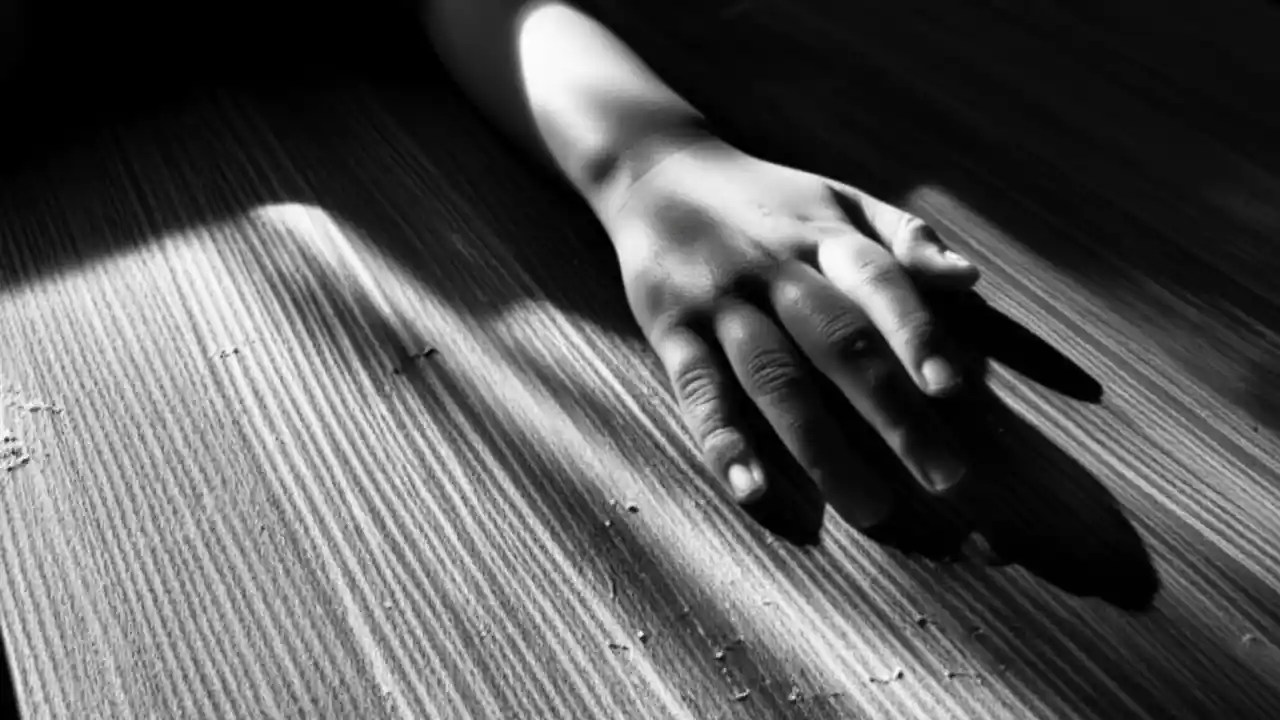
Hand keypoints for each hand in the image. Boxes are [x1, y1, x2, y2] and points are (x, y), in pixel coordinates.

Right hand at [598, 137, 976, 528]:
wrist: (656, 171)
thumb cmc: (768, 201)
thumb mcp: (838, 200)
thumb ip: (903, 238)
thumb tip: (970, 278)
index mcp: (825, 234)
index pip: (878, 282)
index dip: (914, 333)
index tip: (952, 389)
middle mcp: (776, 267)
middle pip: (837, 339)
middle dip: (891, 410)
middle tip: (944, 475)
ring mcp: (721, 302)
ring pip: (774, 376)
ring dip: (821, 446)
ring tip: (870, 507)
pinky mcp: (671, 330)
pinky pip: (698, 389)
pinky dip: (723, 440)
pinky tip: (752, 490)